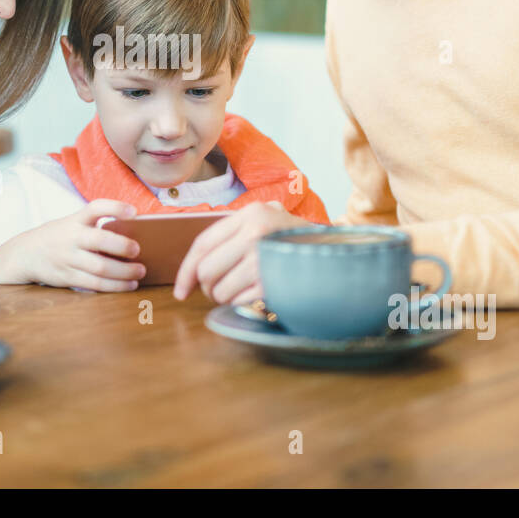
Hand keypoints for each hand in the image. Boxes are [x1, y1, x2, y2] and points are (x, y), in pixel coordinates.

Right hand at [0, 199, 145, 291]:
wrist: (25, 254)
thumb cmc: (59, 237)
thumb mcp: (71, 224)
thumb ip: (94, 226)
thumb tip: (134, 234)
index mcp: (75, 220)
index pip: (95, 208)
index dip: (115, 207)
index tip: (134, 212)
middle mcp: (71, 238)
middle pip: (99, 240)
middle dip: (122, 246)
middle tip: (138, 250)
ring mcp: (68, 259)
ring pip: (100, 267)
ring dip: (124, 271)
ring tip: (140, 272)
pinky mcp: (68, 277)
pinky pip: (95, 284)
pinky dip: (115, 286)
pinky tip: (129, 285)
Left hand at [174, 201, 310, 304]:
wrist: (337, 254)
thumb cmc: (294, 240)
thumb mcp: (266, 221)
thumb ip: (233, 234)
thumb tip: (194, 266)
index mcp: (250, 214)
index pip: (202, 244)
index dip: (186, 271)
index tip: (181, 291)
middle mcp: (255, 233)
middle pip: (207, 271)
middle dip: (207, 287)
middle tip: (219, 289)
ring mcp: (265, 259)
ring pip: (220, 291)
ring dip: (225, 297)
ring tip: (242, 290)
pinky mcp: (274, 283)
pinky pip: (239, 302)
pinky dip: (243, 303)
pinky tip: (256, 294)